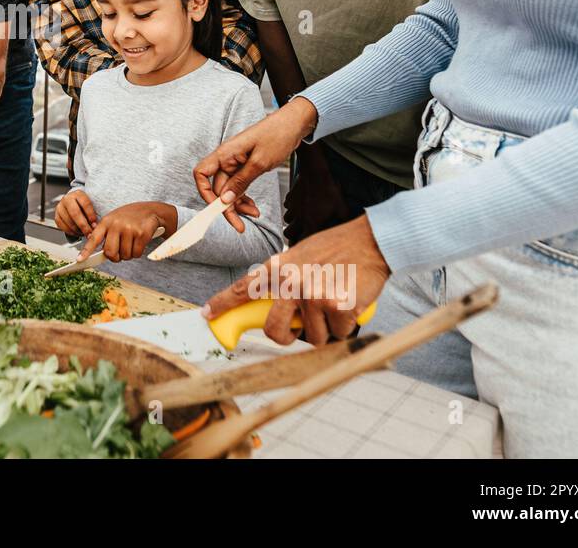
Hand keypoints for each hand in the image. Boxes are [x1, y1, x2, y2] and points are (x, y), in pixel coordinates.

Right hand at [54, 189, 98, 236]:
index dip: (91, 215)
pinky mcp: (56, 215)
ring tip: (84, 233)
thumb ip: (93, 213)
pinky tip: (77, 232)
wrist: (74, 203)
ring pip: (68, 221)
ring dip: (77, 230)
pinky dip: (70, 232)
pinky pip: (62, 226)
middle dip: (83, 225)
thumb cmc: (84, 205)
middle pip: (75, 213)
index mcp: (78, 194)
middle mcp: (67, 199)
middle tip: (89, 233)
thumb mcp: (91, 204)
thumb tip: (95, 225)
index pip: (85, 204)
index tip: (95, 224)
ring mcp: (60, 207)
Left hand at [77, 201, 177, 262]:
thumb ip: (106, 234)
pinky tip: (139, 243)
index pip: (94, 239)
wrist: (150, 210)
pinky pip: (136, 253)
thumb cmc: (129, 217)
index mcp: (106, 221)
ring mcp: (129, 229)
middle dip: (115, 257)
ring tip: (131, 243)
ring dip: (128, 254)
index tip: (79, 260)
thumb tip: (101, 254)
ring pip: (125, 255)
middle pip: (110, 252)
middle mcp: (116, 224)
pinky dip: (138, 253)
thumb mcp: (114, 220)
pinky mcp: (141, 234)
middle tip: (120, 254)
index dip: (86, 251)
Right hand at [194, 96, 318, 228]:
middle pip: (218, 188)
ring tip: (254, 213)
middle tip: (240, 224)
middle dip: (229, 206)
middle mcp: (227, 159)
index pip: (202, 174)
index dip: (205, 192)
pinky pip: (239, 185)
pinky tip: (253, 205)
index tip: (218, 208)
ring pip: (229, 189)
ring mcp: (235, 163)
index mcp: (225, 154)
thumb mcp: (260, 162)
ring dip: (238, 204)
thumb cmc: (277, 135)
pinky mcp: (245, 166)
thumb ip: (241, 181)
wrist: (293, 124)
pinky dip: (244, 196)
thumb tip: (225, 199)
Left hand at [202, 214, 390, 346]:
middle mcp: (292, 283)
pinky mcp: (338, 307)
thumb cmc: (336, 248)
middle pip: (274, 331)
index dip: (222, 304)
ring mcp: (314, 296)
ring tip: (333, 303)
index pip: (243, 288)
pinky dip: (344, 326)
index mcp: (279, 268)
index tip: (207, 314)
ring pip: (311, 337)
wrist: (370, 240)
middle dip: (283, 337)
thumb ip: (285, 279)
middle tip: (296, 329)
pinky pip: (337, 333)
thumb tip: (277, 308)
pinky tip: (349, 304)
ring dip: (322, 329)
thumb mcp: (300, 256)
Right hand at [283, 144, 351, 244]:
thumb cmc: (329, 191)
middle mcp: (299, 218)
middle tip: (299, 234)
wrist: (315, 172)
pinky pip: (288, 205)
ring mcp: (293, 207)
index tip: (302, 249)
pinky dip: (292, 207)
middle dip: (293, 235)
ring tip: (299, 219)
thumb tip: (351, 226)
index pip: (301, 241)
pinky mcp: (291, 197)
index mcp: (311, 223)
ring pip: (287, 219)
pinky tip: (299, 204)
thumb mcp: (341, 207)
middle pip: (289, 233)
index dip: (301, 247)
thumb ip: (344, 219)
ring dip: (292, 221)